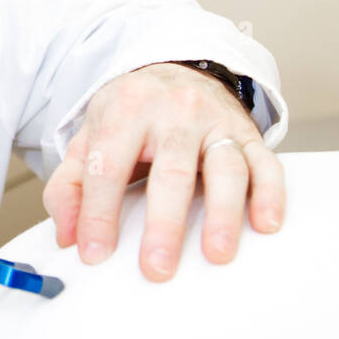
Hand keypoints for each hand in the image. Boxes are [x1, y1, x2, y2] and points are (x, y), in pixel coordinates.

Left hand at [42, 62, 284, 281]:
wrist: (174, 70)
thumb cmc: (130, 115)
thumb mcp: (90, 138)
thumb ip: (71, 185)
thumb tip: (68, 235)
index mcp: (126, 110)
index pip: (109, 166)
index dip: (99, 213)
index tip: (95, 253)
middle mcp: (174, 112)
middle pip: (172, 171)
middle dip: (164, 224)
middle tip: (157, 267)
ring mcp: (216, 122)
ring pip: (225, 167)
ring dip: (223, 214)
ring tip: (216, 253)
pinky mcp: (247, 133)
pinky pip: (266, 162)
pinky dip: (270, 194)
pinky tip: (265, 224)